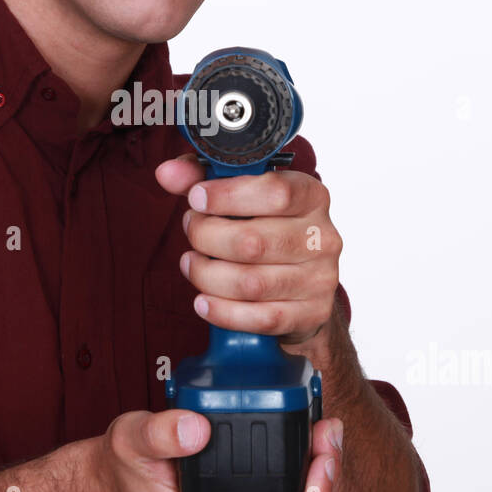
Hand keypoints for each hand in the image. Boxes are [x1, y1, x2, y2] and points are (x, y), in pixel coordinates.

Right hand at [91, 407, 343, 491]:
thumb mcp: (131, 438)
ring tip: (325, 436)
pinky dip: (300, 479)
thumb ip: (161, 433)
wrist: (110, 482)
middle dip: (324, 483)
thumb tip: (198, 428)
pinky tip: (306, 447)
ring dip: (316, 481)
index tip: (323, 456)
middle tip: (330, 434)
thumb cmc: (122, 465)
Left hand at [155, 154, 341, 345]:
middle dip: (206, 237)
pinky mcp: (313, 313)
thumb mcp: (241, 194)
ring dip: (206, 274)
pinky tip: (203, 300)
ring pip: (250, 283)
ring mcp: (321, 278)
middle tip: (191, 230)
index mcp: (312, 196)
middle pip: (253, 242)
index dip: (227, 196)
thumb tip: (168, 173)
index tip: (196, 198)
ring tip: (191, 263)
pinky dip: (222, 311)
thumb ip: (203, 178)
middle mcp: (323, 237)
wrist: (303, 281)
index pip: (275, 193)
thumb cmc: (267, 227)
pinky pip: (260, 318)